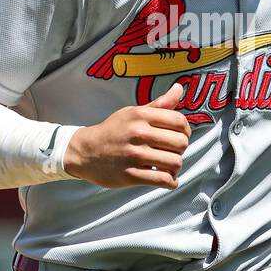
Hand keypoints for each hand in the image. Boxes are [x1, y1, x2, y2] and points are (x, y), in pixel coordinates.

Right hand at [64, 83, 191, 188]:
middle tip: (173, 152)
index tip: (181, 136)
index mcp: (140, 115)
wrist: (85, 152)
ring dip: (176, 167)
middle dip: (182, 149)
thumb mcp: (132, 113)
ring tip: (169, 166)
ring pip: (175, 162)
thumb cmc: (113, 131)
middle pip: (181, 143)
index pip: (179, 121)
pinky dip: (171, 182)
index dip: (186, 130)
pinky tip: (167, 179)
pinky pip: (163, 180)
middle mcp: (138, 133)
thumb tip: (180, 88)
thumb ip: (159, 104)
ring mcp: (134, 155)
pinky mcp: (130, 175)